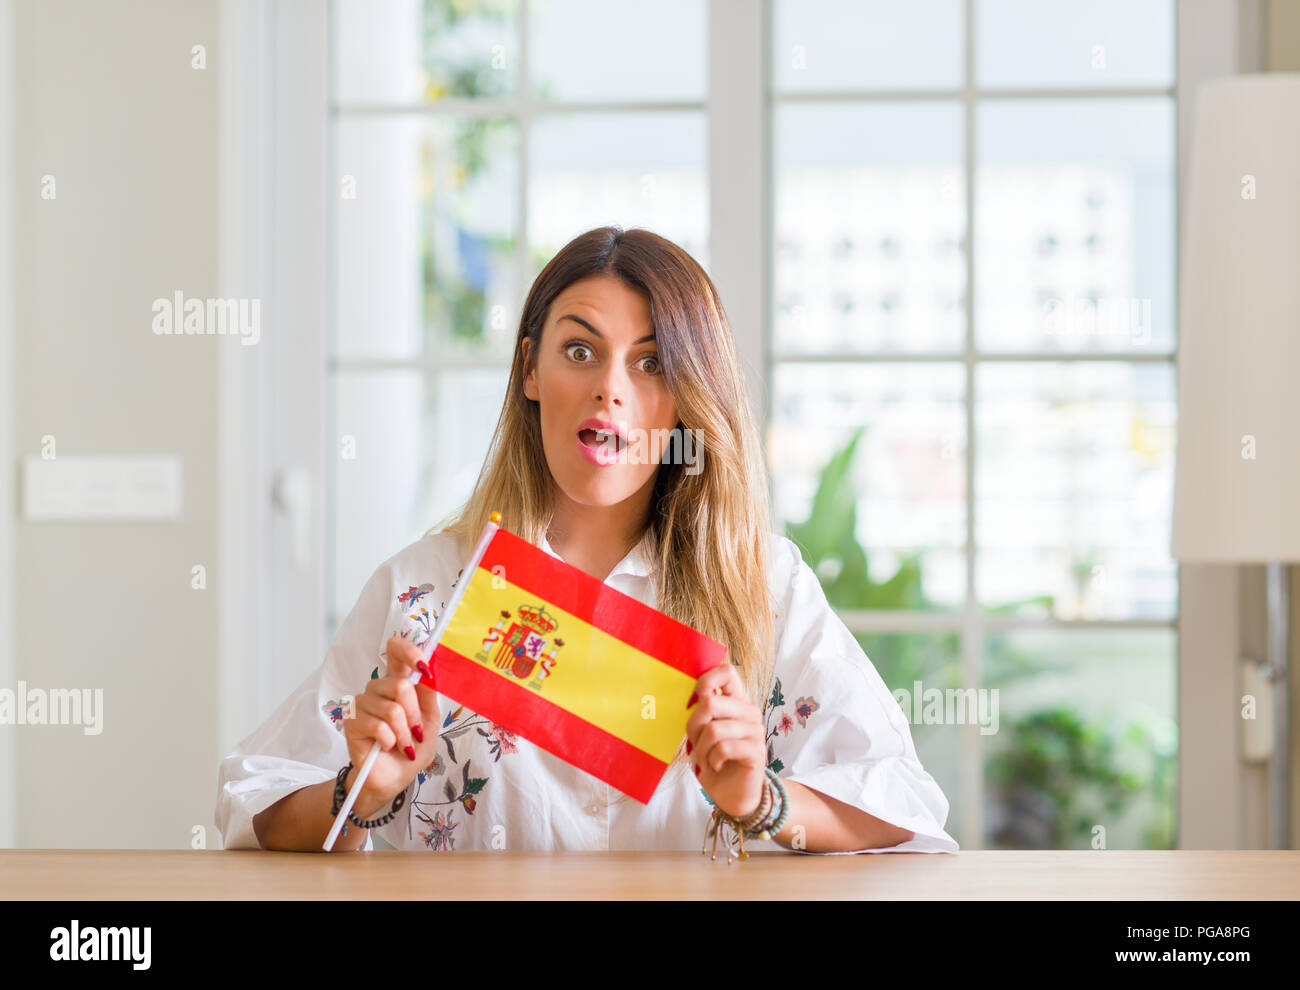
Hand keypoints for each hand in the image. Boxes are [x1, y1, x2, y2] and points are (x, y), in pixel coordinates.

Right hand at [341, 636, 441, 817]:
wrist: (394, 777)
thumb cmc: (412, 748)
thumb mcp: (431, 721)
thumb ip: (428, 695)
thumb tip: (427, 671)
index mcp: (397, 682)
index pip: (396, 651)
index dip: (409, 651)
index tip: (423, 667)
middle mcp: (378, 689)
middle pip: (400, 685)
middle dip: (415, 715)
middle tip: (415, 733)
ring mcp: (362, 704)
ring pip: (392, 709)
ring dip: (404, 733)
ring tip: (403, 744)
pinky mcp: (351, 722)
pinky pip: (378, 726)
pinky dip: (390, 741)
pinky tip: (387, 747)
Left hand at [685, 661, 766, 820]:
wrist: (732, 795)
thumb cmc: (714, 761)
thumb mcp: (701, 734)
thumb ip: (700, 713)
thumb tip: (690, 697)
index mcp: (735, 702)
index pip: (726, 672)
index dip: (704, 682)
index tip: (692, 704)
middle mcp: (748, 712)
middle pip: (710, 702)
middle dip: (694, 727)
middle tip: (696, 744)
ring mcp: (755, 731)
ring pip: (714, 729)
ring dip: (701, 749)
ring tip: (705, 760)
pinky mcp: (757, 751)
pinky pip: (724, 748)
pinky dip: (712, 760)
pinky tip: (716, 765)